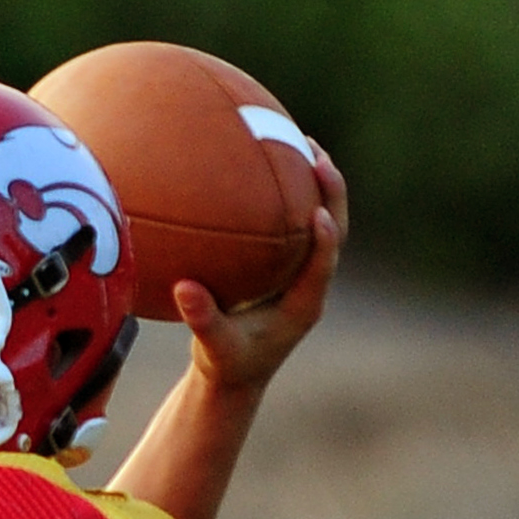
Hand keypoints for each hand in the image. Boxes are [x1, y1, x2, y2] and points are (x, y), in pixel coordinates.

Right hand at [172, 141, 347, 394]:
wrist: (235, 376)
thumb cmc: (226, 363)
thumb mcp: (213, 347)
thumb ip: (202, 319)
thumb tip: (184, 288)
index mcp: (304, 305)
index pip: (323, 265)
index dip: (325, 239)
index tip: (318, 211)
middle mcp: (310, 283)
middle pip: (334, 231)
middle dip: (330, 194)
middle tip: (317, 156)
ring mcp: (302, 272)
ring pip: (320, 221)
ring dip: (317, 185)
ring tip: (304, 143)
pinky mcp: (288, 266)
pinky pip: (297, 223)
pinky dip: (291, 194)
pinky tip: (270, 165)